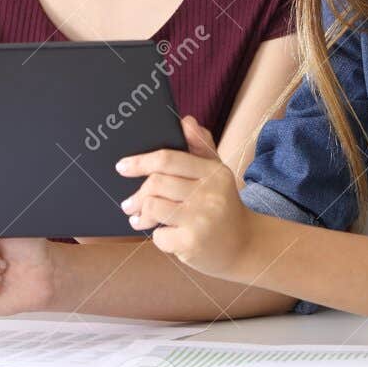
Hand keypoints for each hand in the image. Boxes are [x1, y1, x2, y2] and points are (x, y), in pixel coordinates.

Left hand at [117, 116, 259, 280]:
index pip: (168, 160)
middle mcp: (209, 193)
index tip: (122, 166)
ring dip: (142, 215)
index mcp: (214, 172)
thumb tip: (186, 121)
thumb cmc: (223, 205)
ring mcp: (201, 219)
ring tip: (139, 219)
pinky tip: (165, 235)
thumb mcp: (217, 174)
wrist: (246, 245)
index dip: (140, 162)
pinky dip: (157, 236)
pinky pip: (159, 235)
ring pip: (153, 207)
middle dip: (136, 194)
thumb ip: (200, 146)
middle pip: (156, 184)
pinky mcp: (192, 243)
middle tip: (128, 203)